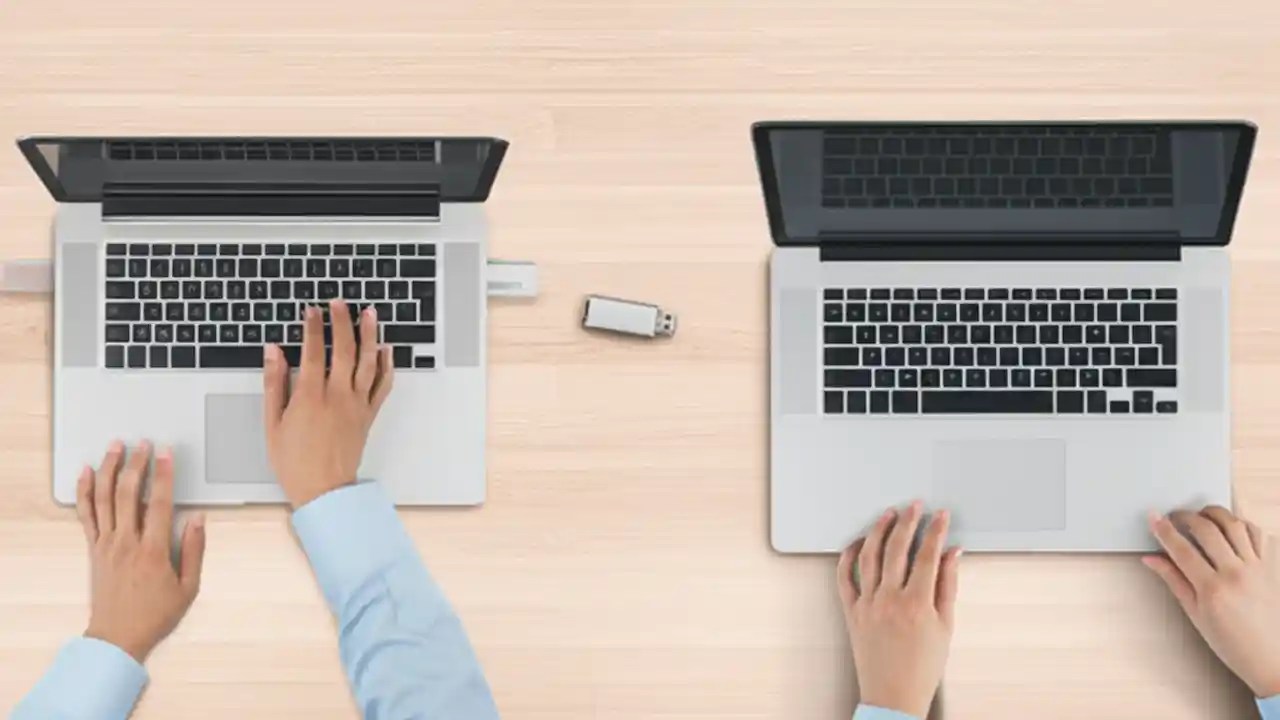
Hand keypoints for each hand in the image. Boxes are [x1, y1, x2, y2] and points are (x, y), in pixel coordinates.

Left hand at [76, 441, 205, 662]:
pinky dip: (85, 491)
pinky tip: (88, 473)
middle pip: (129, 493)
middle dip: (137, 464)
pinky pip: (86, 514)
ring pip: (105, 498)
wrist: (118, 636)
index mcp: (153, 551)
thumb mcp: (189, 587)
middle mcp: (126, 542)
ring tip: (116, 448)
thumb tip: (198, 519)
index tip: (166, 453)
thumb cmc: (155, 614)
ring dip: (110, 469)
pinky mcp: (94, 548)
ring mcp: (106, 544)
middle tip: (143, 444)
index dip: (164, 475)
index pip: (159, 503)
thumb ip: (193, 550)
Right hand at [263, 300, 394, 507]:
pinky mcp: (369, 415)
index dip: (313, 326)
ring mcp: (357, 404)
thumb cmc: (294, 461)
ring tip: (370, 314)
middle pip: (344, 349)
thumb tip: (273, 352)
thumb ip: (274, 383)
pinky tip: (386, 349)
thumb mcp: (273, 422)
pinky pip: (382, 385)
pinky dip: (386, 365)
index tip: (312, 310)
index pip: (313, 350)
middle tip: (340, 302)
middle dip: (342, 321)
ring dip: (370, 335)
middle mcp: (338, 396)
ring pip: (368, 362)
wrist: (324, 489)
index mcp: (310, 396)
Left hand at [837, 502, 960, 717]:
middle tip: (914, 506)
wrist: (893, 695)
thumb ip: (948, 586)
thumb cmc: (923, 667)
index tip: (940, 516)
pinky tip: (858, 542)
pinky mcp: (851, 612)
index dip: (935, 531)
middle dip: (908, 522)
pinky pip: (844, 577)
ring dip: (879, 530)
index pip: (928, 556)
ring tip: (888, 515)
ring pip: (870, 556)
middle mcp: (890, 600)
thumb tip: (952, 554)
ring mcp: (867, 604)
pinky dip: (849, 556)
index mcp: (917, 604)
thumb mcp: (946, 626)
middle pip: (897, 549)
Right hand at [1146, 506, 1279, 697]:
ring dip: (1214, 513)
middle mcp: (1236, 574)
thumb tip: (1152, 559)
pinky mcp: (1272, 567)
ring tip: (1202, 516)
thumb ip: (1174, 580)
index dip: (1163, 530)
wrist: (1271, 658)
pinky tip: (1230, 527)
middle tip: (1175, 517)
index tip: (1154, 518)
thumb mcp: (1195, 613)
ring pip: (1234, 524)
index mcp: (1212, 589)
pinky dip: (1243, 524)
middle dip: (1186, 517)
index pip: (1181, 549)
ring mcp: (1257, 568)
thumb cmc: (1233, 643)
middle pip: (1207, 529)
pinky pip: (1259, 534)